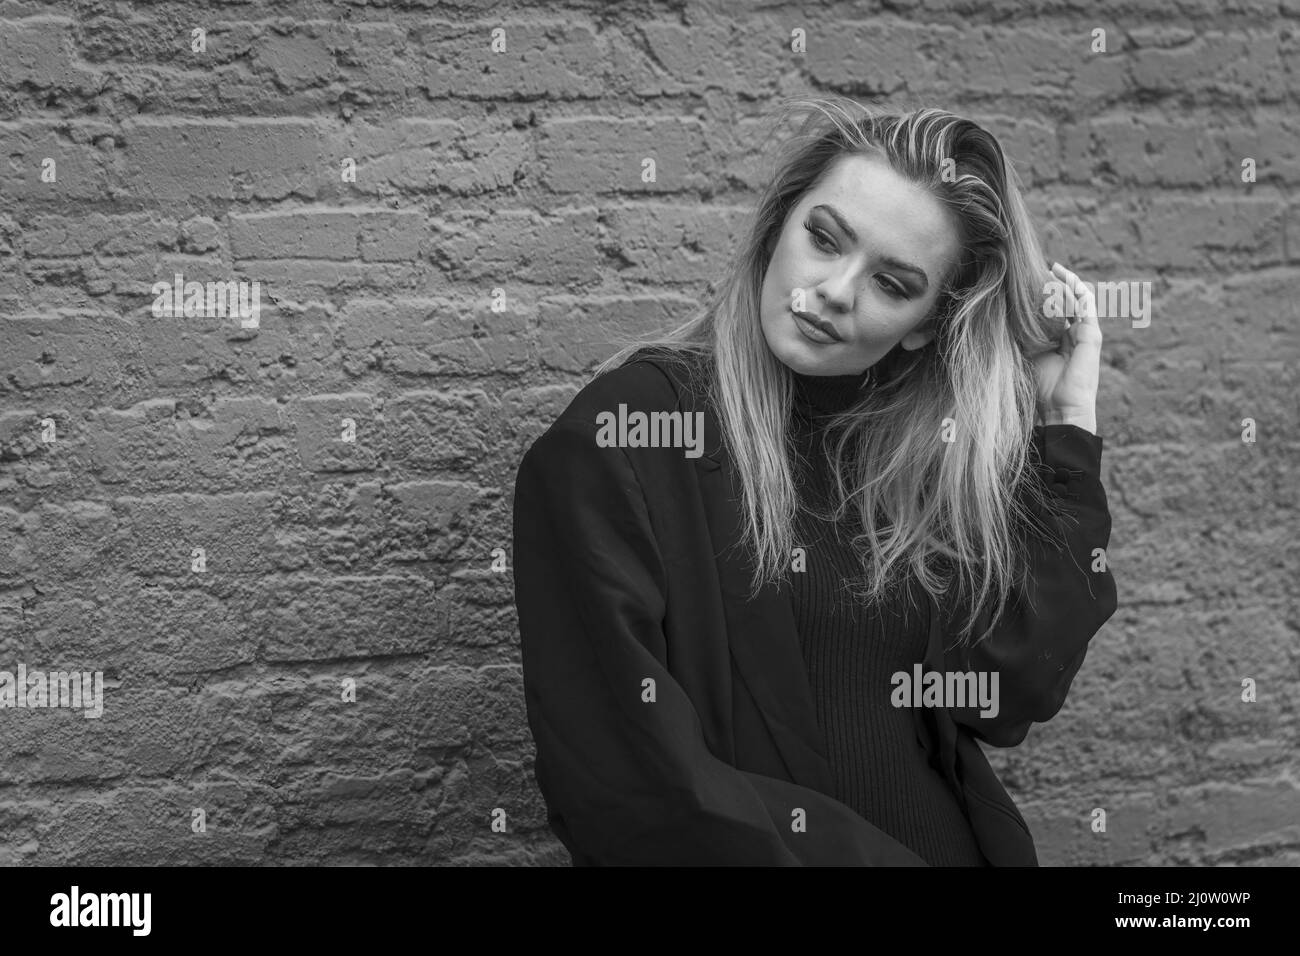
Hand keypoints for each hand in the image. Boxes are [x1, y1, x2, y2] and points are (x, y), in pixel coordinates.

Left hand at [1033, 262, 1101, 432]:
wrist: (1060, 409)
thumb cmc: (1041, 389)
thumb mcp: (1026, 356)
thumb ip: (1021, 338)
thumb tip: (1001, 319)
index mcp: (1060, 341)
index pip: (1055, 313)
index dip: (1045, 297)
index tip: (1028, 283)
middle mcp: (1074, 335)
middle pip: (1068, 303)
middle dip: (1056, 286)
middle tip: (1042, 269)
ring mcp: (1085, 334)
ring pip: (1079, 300)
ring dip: (1068, 282)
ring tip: (1054, 269)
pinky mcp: (1091, 335)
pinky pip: (1086, 305)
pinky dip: (1076, 290)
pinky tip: (1064, 278)